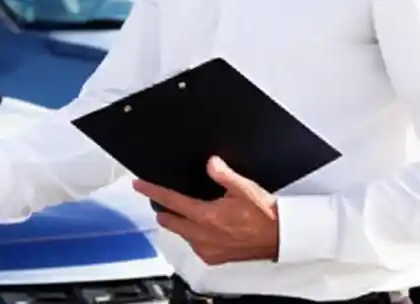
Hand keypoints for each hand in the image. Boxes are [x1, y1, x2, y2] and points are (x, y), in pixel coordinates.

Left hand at [133, 156, 278, 264]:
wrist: (280, 236)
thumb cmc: (265, 215)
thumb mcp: (243, 187)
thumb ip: (222, 174)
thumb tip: (210, 162)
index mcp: (206, 216)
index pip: (169, 201)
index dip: (151, 191)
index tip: (138, 185)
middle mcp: (203, 235)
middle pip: (168, 221)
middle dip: (163, 210)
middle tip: (165, 200)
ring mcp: (207, 249)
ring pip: (181, 233)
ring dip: (181, 223)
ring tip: (192, 212)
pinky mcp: (214, 258)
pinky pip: (194, 245)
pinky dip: (194, 235)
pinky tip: (205, 227)